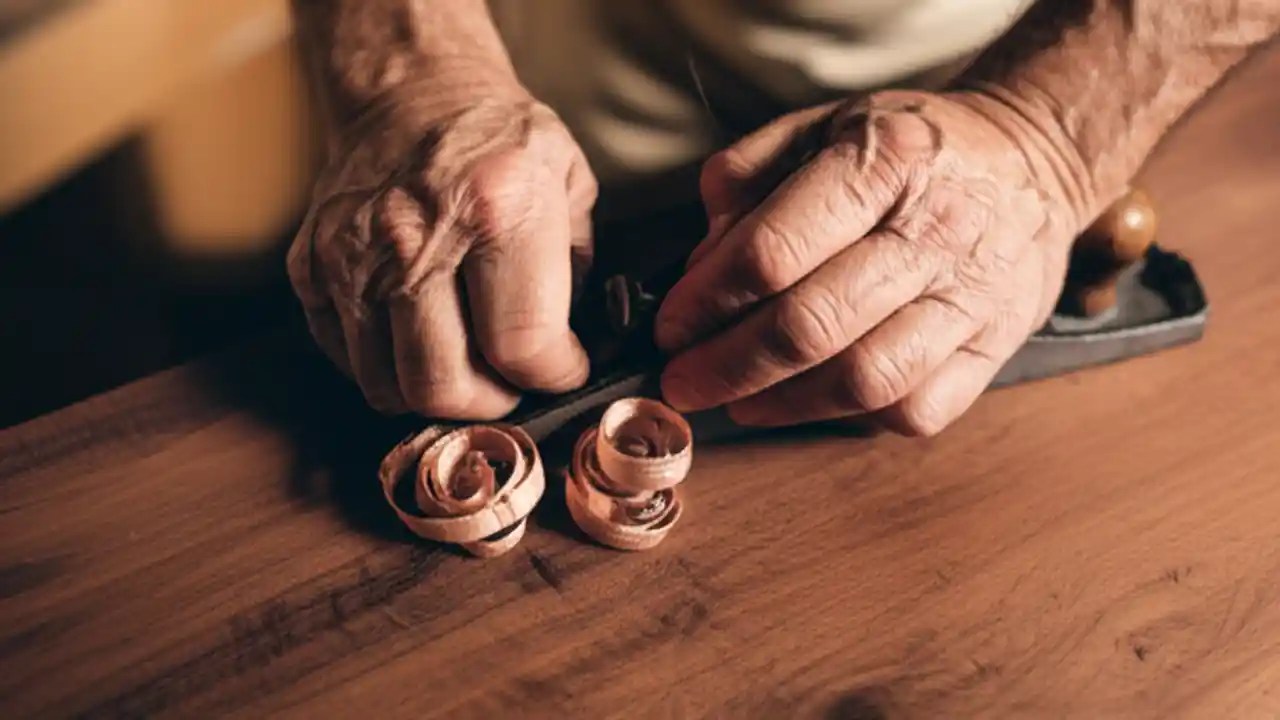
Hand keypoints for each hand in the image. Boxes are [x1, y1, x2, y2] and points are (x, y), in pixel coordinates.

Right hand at [288, 80, 596, 417]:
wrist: (412, 90)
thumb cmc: (499, 141)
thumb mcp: (569, 184)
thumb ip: (579, 273)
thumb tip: (574, 348)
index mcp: (498, 209)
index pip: (523, 346)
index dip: (554, 375)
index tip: (562, 366)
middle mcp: (417, 234)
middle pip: (444, 385)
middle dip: (489, 402)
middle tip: (509, 380)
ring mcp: (354, 254)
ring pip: (389, 386)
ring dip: (435, 394)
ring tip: (465, 363)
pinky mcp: (312, 267)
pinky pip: (350, 361)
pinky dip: (388, 367)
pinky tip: (419, 337)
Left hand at [655, 90, 1085, 434]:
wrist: (1031, 160)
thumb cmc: (907, 148)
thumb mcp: (821, 125)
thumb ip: (746, 179)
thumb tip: (700, 265)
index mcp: (884, 163)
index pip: (774, 252)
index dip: (706, 302)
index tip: (669, 327)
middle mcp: (935, 230)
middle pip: (811, 327)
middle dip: (727, 367)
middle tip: (684, 383)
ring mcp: (972, 296)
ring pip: (864, 381)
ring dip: (783, 405)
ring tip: (739, 403)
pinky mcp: (996, 347)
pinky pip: (916, 410)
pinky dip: (854, 419)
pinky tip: (815, 402)